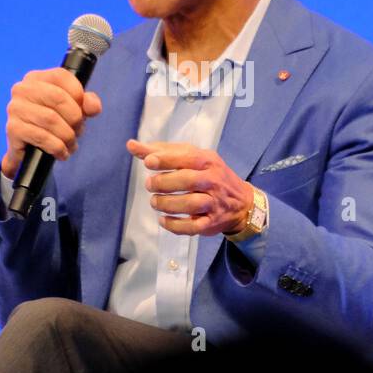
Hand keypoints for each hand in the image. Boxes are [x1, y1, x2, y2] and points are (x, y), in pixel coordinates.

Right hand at [0, 68, 101, 179]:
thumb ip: (87, 103)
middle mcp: (22, 89)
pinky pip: (42, 137)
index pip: (61, 76)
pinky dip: (57, 147)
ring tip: (71, 144)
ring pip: (51, 119)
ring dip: (67, 136)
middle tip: (78, 131)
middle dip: (75, 118)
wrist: (30, 150)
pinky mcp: (13, 129)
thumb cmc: (53, 125)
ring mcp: (15, 108)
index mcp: (37, 78)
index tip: (84, 110)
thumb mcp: (73, 110)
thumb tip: (94, 106)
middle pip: (58, 97)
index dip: (78, 94)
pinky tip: (61, 153)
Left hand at [126, 139, 252, 236]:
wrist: (241, 203)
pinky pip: (193, 227)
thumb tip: (131, 145)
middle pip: (188, 180)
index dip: (166, 160)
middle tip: (150, 184)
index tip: (148, 162)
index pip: (187, 157)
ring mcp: (214, 203)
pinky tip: (163, 220)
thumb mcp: (191, 157)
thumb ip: (161, 152)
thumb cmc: (208, 175)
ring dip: (167, 204)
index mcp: (208, 161)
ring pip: (191, 204)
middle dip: (164, 182)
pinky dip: (175, 226)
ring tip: (155, 202)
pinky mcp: (211, 222)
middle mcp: (213, 180)